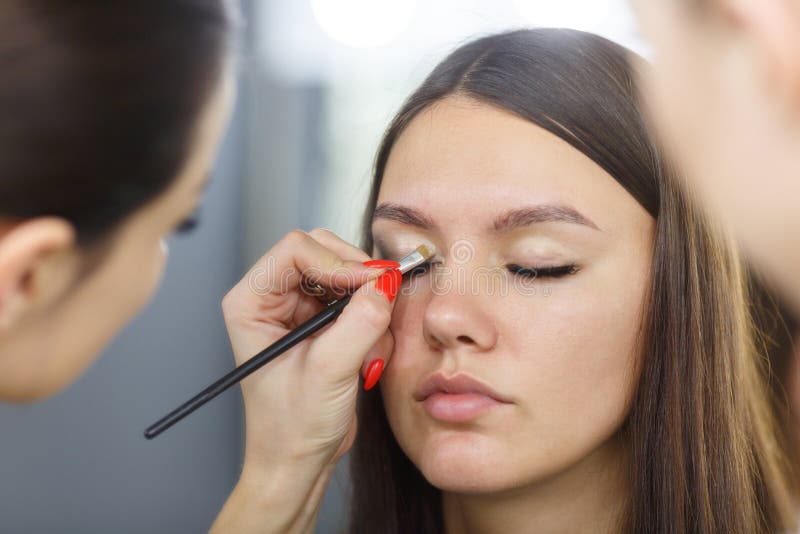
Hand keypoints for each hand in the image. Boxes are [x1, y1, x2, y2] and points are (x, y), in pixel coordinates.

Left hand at [222, 228, 398, 474]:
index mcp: (252, 302)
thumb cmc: (291, 427)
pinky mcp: (322, 321)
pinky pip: (358, 298)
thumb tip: (385, 284)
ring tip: (368, 351)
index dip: (337, 261)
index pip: (296, 249)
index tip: (371, 284)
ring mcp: (299, 308)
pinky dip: (373, 321)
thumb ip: (358, 324)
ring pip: (346, 273)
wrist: (298, 461)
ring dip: (368, 305)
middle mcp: (272, 298)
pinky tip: (368, 358)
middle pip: (324, 252)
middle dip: (357, 279)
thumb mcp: (327, 373)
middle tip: (381, 302)